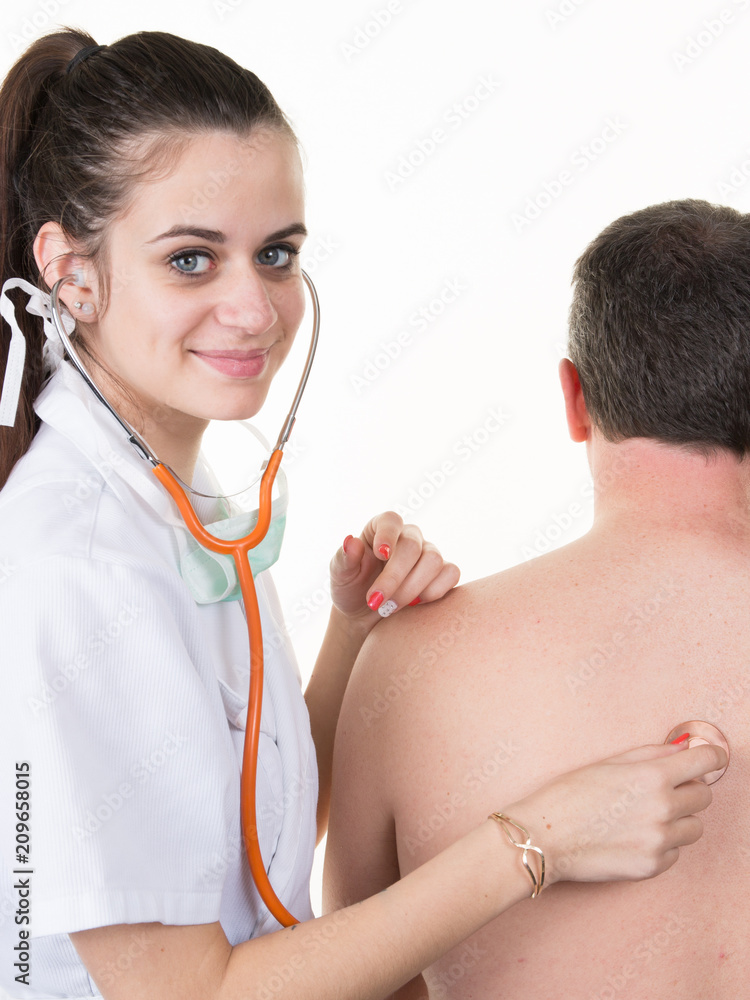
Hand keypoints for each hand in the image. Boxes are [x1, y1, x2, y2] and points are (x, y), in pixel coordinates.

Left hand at [329, 511, 459, 630]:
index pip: (390, 521)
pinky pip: (451, 574)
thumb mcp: (340, 576)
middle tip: (376, 602)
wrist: (365, 616)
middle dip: (394, 578)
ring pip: (433, 560)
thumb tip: (350, 541)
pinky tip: (414, 606)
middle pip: (412, 547)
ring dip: (411, 589)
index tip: (380, 555)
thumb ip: (344, 559)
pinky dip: (433, 592)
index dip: (387, 535)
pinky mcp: (443, 572)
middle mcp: (408, 537)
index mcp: (380, 529)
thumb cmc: (351, 589)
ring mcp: (428, 553)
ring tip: (390, 607)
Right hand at [500, 741, 725, 886]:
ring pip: (694, 827)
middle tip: (664, 789)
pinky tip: (633, 837)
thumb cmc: (568, 795)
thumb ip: (651, 754)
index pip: (706, 761)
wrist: (543, 837)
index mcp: (651, 776)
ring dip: (678, 820)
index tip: (711, 758)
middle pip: (704, 796)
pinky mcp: (652, 866)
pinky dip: (662, 845)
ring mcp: (660, 840)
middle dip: (689, 789)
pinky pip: (675, 852)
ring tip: (644, 817)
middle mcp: (663, 808)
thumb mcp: (608, 763)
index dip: (712, 757)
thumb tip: (683, 748)